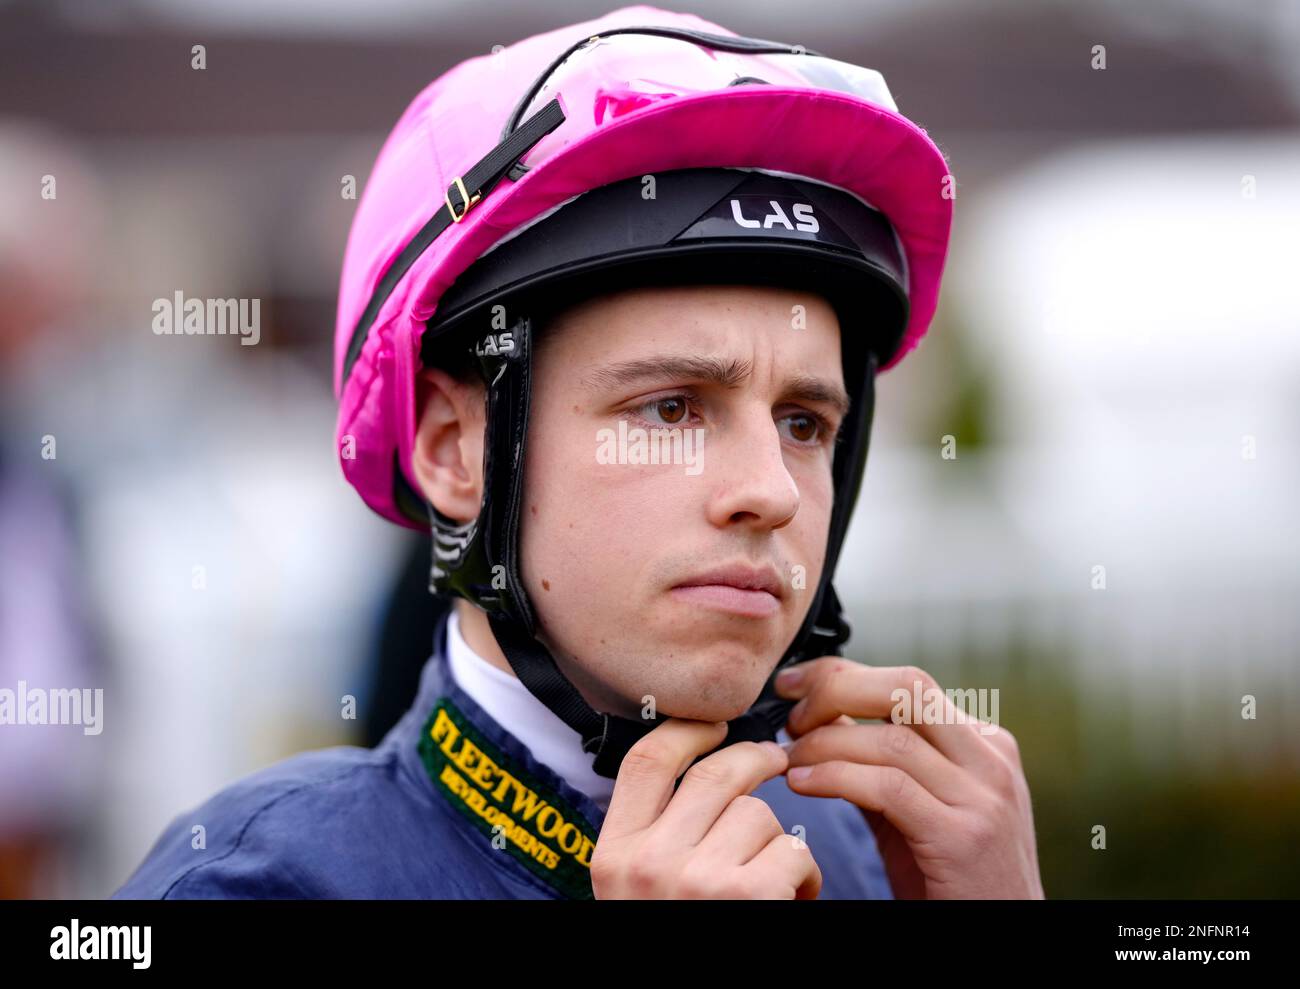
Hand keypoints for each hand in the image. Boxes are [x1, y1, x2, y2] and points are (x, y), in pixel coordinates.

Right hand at [590, 719, 821, 898]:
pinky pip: (793, 850)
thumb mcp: (637, 890)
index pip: (644, 760)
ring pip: (758, 813)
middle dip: (753, 759)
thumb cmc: (679, 942)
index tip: (712, 725)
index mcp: (612, 856)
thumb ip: (655, 834)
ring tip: (776, 877)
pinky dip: (806, 874)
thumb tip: (702, 763)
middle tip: (774, 759)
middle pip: (713, 774)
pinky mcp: (746, 898)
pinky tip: (794, 900)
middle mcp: (646, 863)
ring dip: (779, 839)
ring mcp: (695, 880)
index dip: (685, 730)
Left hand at [774, 659, 1043, 898]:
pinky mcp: (963, 837)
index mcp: (983, 742)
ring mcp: (983, 796)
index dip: (840, 674)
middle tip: (790, 716)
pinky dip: (835, 778)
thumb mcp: (916, 804)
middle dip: (836, 689)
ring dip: (825, 743)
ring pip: (892, 738)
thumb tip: (818, 716)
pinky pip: (888, 788)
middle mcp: (990, 759)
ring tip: (789, 759)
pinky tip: (803, 784)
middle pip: (907, 687)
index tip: (792, 684)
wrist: (1001, 933)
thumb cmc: (949, 875)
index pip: (905, 682)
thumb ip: (878, 760)